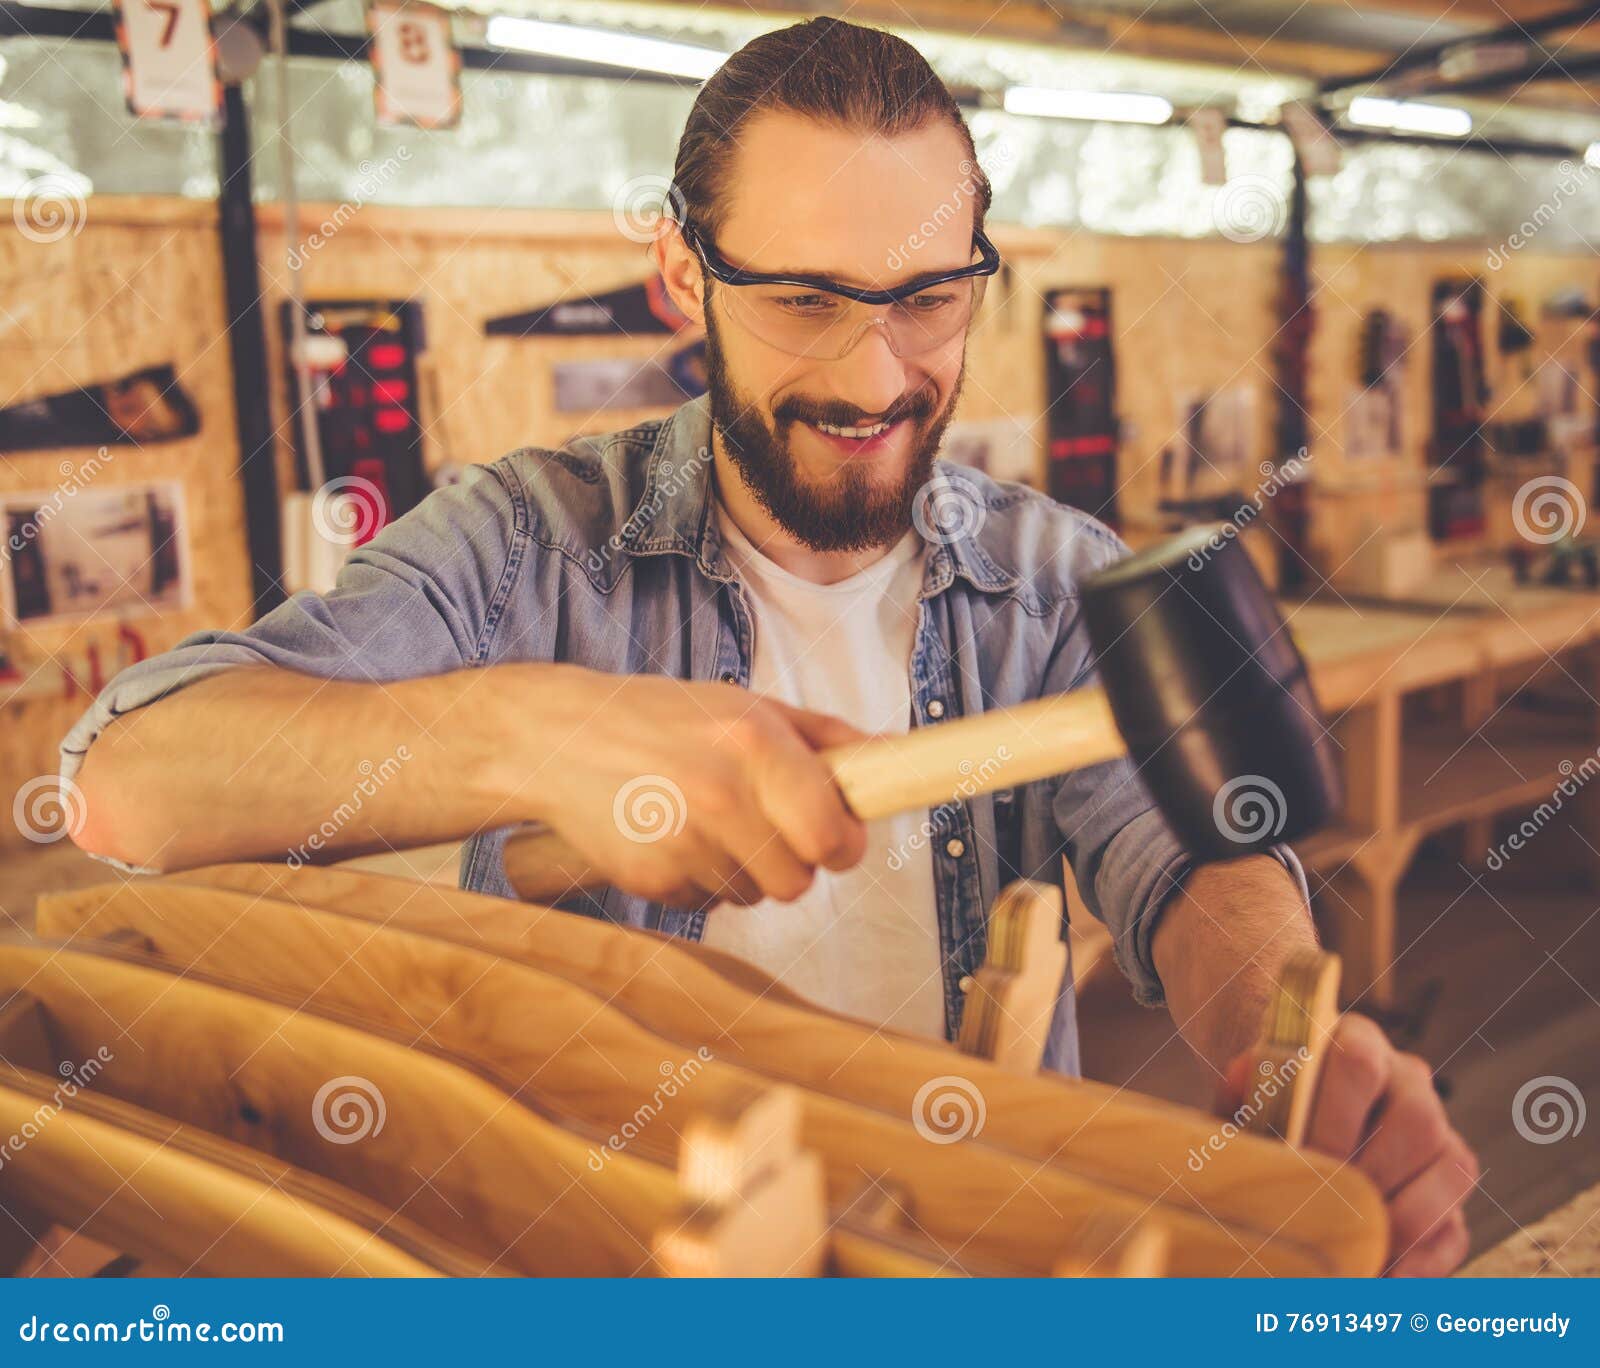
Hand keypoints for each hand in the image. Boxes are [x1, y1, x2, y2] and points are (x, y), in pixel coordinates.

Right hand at [532, 668, 868, 908]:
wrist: (560, 739)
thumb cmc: (665, 718)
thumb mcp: (747, 707)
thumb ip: (825, 737)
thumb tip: (894, 758)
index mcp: (756, 744)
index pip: (832, 837)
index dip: (841, 845)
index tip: (833, 837)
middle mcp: (720, 794)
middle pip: (797, 883)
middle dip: (792, 864)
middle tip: (766, 830)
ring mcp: (681, 841)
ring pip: (752, 896)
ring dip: (742, 871)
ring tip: (706, 823)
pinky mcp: (647, 877)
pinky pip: (704, 903)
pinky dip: (697, 880)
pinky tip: (671, 836)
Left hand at [1221, 1013, 1478, 1275]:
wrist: (1295, 1128)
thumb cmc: (1269, 1110)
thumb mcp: (1249, 1096)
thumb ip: (1244, 1090)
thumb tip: (1243, 1082)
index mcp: (1356, 1044)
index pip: (1361, 1062)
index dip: (1335, 1114)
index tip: (1305, 1155)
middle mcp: (1409, 1082)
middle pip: (1420, 1118)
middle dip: (1372, 1171)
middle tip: (1328, 1206)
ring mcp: (1441, 1134)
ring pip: (1454, 1168)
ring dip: (1403, 1217)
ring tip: (1356, 1245)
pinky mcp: (1449, 1191)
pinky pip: (1456, 1226)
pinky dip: (1422, 1260)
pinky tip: (1384, 1276)